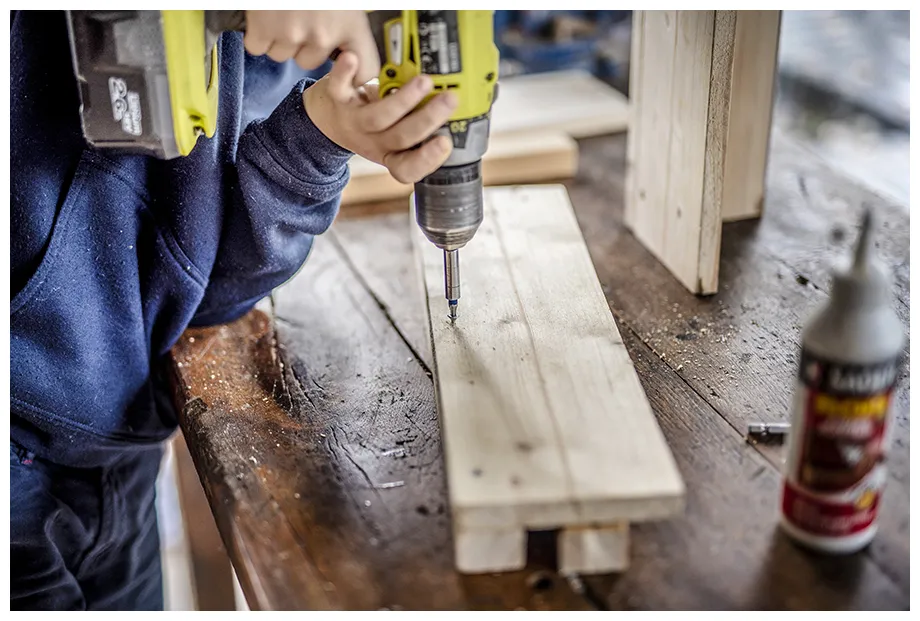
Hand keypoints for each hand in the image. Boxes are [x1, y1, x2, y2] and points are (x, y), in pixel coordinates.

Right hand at [243, 10, 379, 85]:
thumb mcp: (346, 2)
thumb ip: (348, 25)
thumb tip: (351, 50)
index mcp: (352, 25)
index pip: (366, 72)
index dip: (354, 75)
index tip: (345, 69)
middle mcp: (325, 36)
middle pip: (309, 62)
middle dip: (302, 44)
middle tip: (300, 16)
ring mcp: (293, 35)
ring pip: (282, 55)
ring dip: (279, 38)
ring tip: (283, 11)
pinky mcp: (265, 31)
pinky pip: (258, 47)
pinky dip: (257, 33)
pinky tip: (266, 15)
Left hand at [305, 52, 456, 183]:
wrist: (326, 117)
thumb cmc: (372, 121)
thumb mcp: (397, 129)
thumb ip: (420, 122)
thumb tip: (457, 106)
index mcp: (390, 154)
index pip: (407, 168)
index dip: (427, 160)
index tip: (446, 141)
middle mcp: (372, 142)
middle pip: (400, 138)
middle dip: (428, 120)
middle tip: (450, 99)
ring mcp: (353, 121)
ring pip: (378, 117)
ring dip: (403, 100)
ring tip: (424, 82)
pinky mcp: (336, 97)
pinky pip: (339, 86)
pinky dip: (345, 72)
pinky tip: (354, 59)